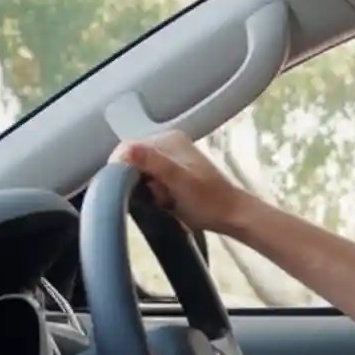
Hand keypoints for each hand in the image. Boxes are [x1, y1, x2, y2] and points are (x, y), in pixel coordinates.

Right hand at [109, 130, 247, 232]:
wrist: (232, 216)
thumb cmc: (209, 201)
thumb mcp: (179, 182)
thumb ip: (154, 164)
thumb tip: (126, 150)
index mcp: (168, 138)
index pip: (127, 148)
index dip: (122, 170)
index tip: (130, 190)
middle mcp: (168, 143)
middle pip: (133, 162)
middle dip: (136, 182)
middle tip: (157, 197)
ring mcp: (171, 158)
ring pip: (140, 174)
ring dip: (146, 191)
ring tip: (165, 200)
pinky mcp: (174, 173)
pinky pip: (151, 182)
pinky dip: (154, 194)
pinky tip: (168, 202)